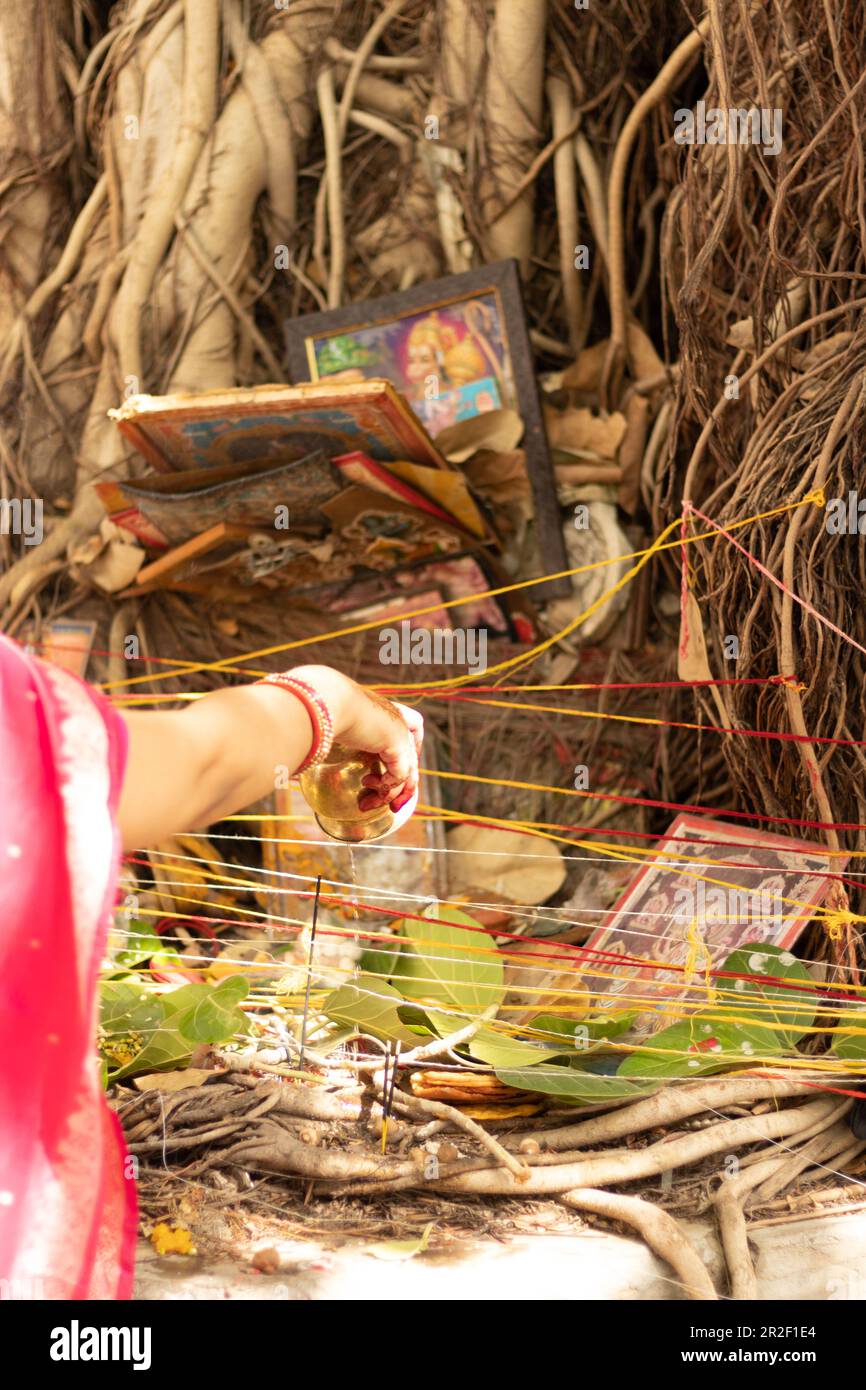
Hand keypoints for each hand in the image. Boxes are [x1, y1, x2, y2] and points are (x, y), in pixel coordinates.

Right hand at [283, 667, 422, 812]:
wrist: (327, 699)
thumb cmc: (320, 707)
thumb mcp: (328, 723)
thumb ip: (326, 737)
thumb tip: (297, 760)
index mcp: (385, 711)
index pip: (413, 728)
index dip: (407, 751)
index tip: (386, 770)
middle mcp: (398, 720)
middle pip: (412, 757)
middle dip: (400, 787)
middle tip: (384, 804)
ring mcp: (401, 731)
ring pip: (409, 772)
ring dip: (388, 794)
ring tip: (366, 803)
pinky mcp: (398, 743)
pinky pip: (401, 775)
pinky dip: (385, 786)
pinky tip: (366, 783)